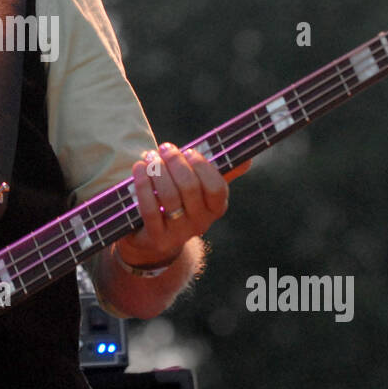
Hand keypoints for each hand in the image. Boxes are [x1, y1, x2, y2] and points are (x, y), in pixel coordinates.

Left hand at [119, 143, 233, 266]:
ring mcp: (179, 233)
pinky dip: (143, 185)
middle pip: (190, 188)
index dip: (202, 167)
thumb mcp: (201, 190)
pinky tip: (139, 168)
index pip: (217, 188)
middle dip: (176, 163)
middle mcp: (201, 223)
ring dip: (157, 172)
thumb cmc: (180, 202)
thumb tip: (249, 159)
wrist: (155, 240)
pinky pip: (149, 209)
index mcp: (216, 208)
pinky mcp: (157, 238)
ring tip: (150, 157)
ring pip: (169, 198)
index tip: (189, 151)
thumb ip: (222, 174)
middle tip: (166, 148)